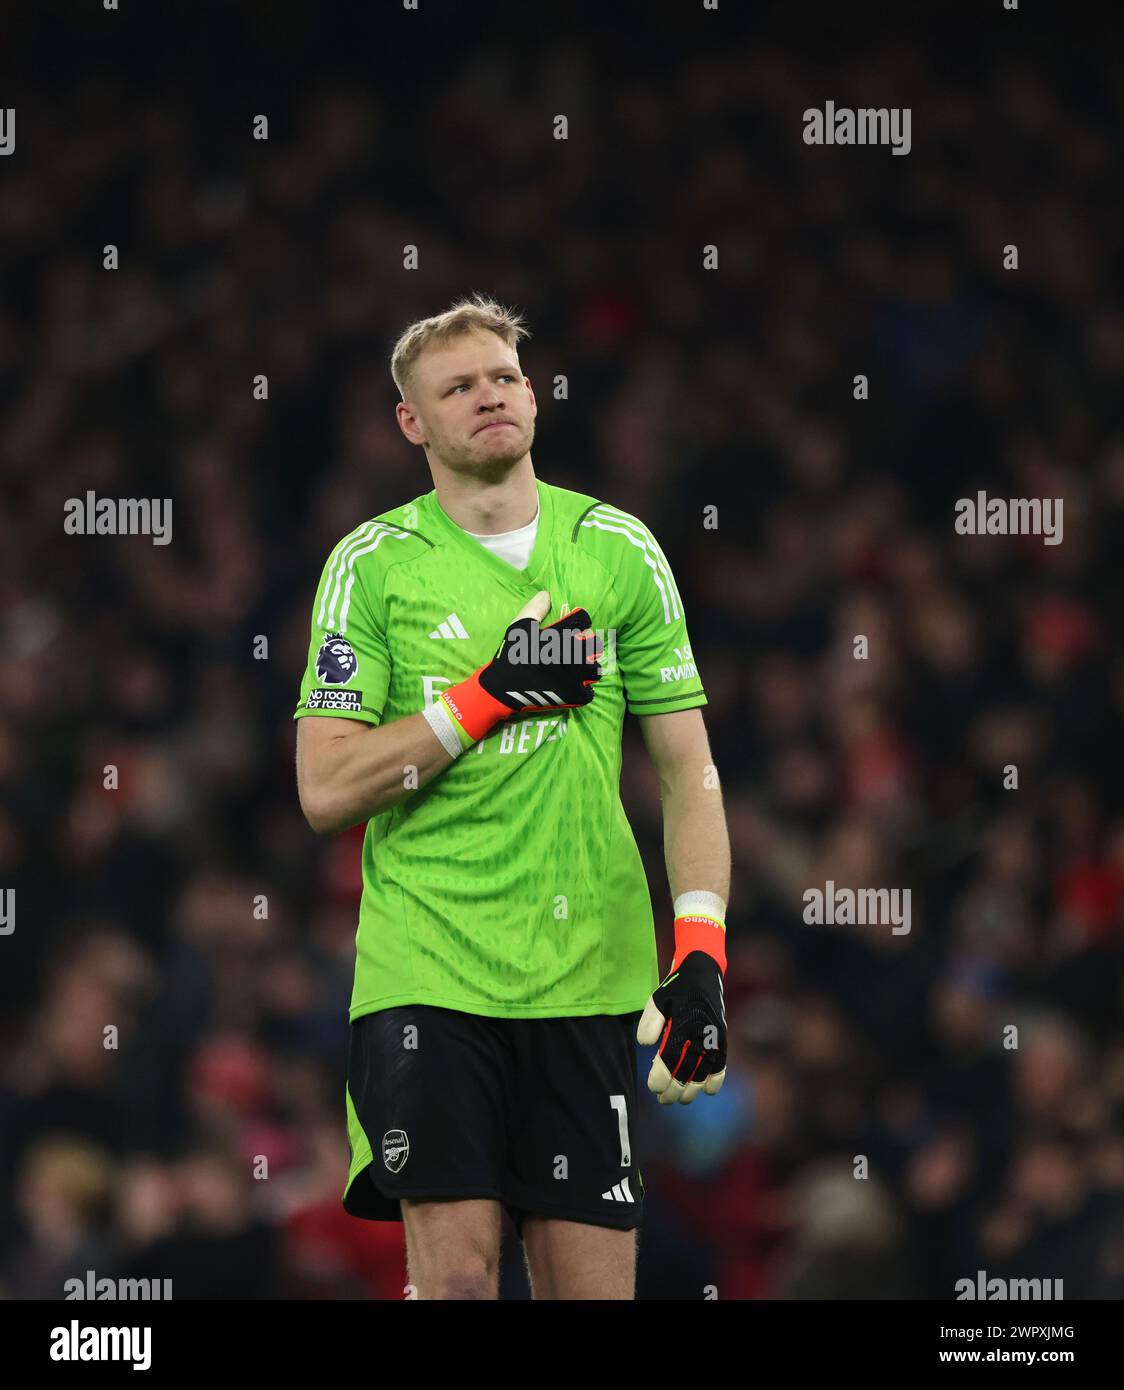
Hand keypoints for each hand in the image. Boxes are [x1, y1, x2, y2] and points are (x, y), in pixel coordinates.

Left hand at [637, 915, 727, 1104]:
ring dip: (693, 1089)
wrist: (703, 971)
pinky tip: (708, 1090)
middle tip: (663, 1100)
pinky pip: (721, 1064)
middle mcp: (701, 1033)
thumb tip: (645, 1044)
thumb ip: (650, 1021)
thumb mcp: (657, 999)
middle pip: (687, 1071)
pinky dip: (716, 1079)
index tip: (653, 1087)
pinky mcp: (722, 1038)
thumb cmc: (676, 988)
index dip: (661, 1078)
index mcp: (683, 1024)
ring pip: (705, 1072)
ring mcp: (714, 1037)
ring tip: (681, 1098)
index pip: (671, 1059)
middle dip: (674, 1090)